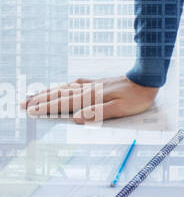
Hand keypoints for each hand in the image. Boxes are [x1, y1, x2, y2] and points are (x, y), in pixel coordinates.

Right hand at [24, 75, 158, 122]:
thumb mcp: (121, 109)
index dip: (46, 108)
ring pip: (66, 88)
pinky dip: (65, 85)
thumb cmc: (137, 96)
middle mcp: (89, 90)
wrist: (148, 77)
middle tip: (23, 103)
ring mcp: (93, 85)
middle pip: (60, 95)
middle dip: (41, 100)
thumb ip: (99, 113)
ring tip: (35, 94)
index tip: (30, 110)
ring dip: (49, 92)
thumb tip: (78, 118)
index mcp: (92, 98)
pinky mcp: (100, 82)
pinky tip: (63, 85)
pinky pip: (77, 84)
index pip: (64, 104)